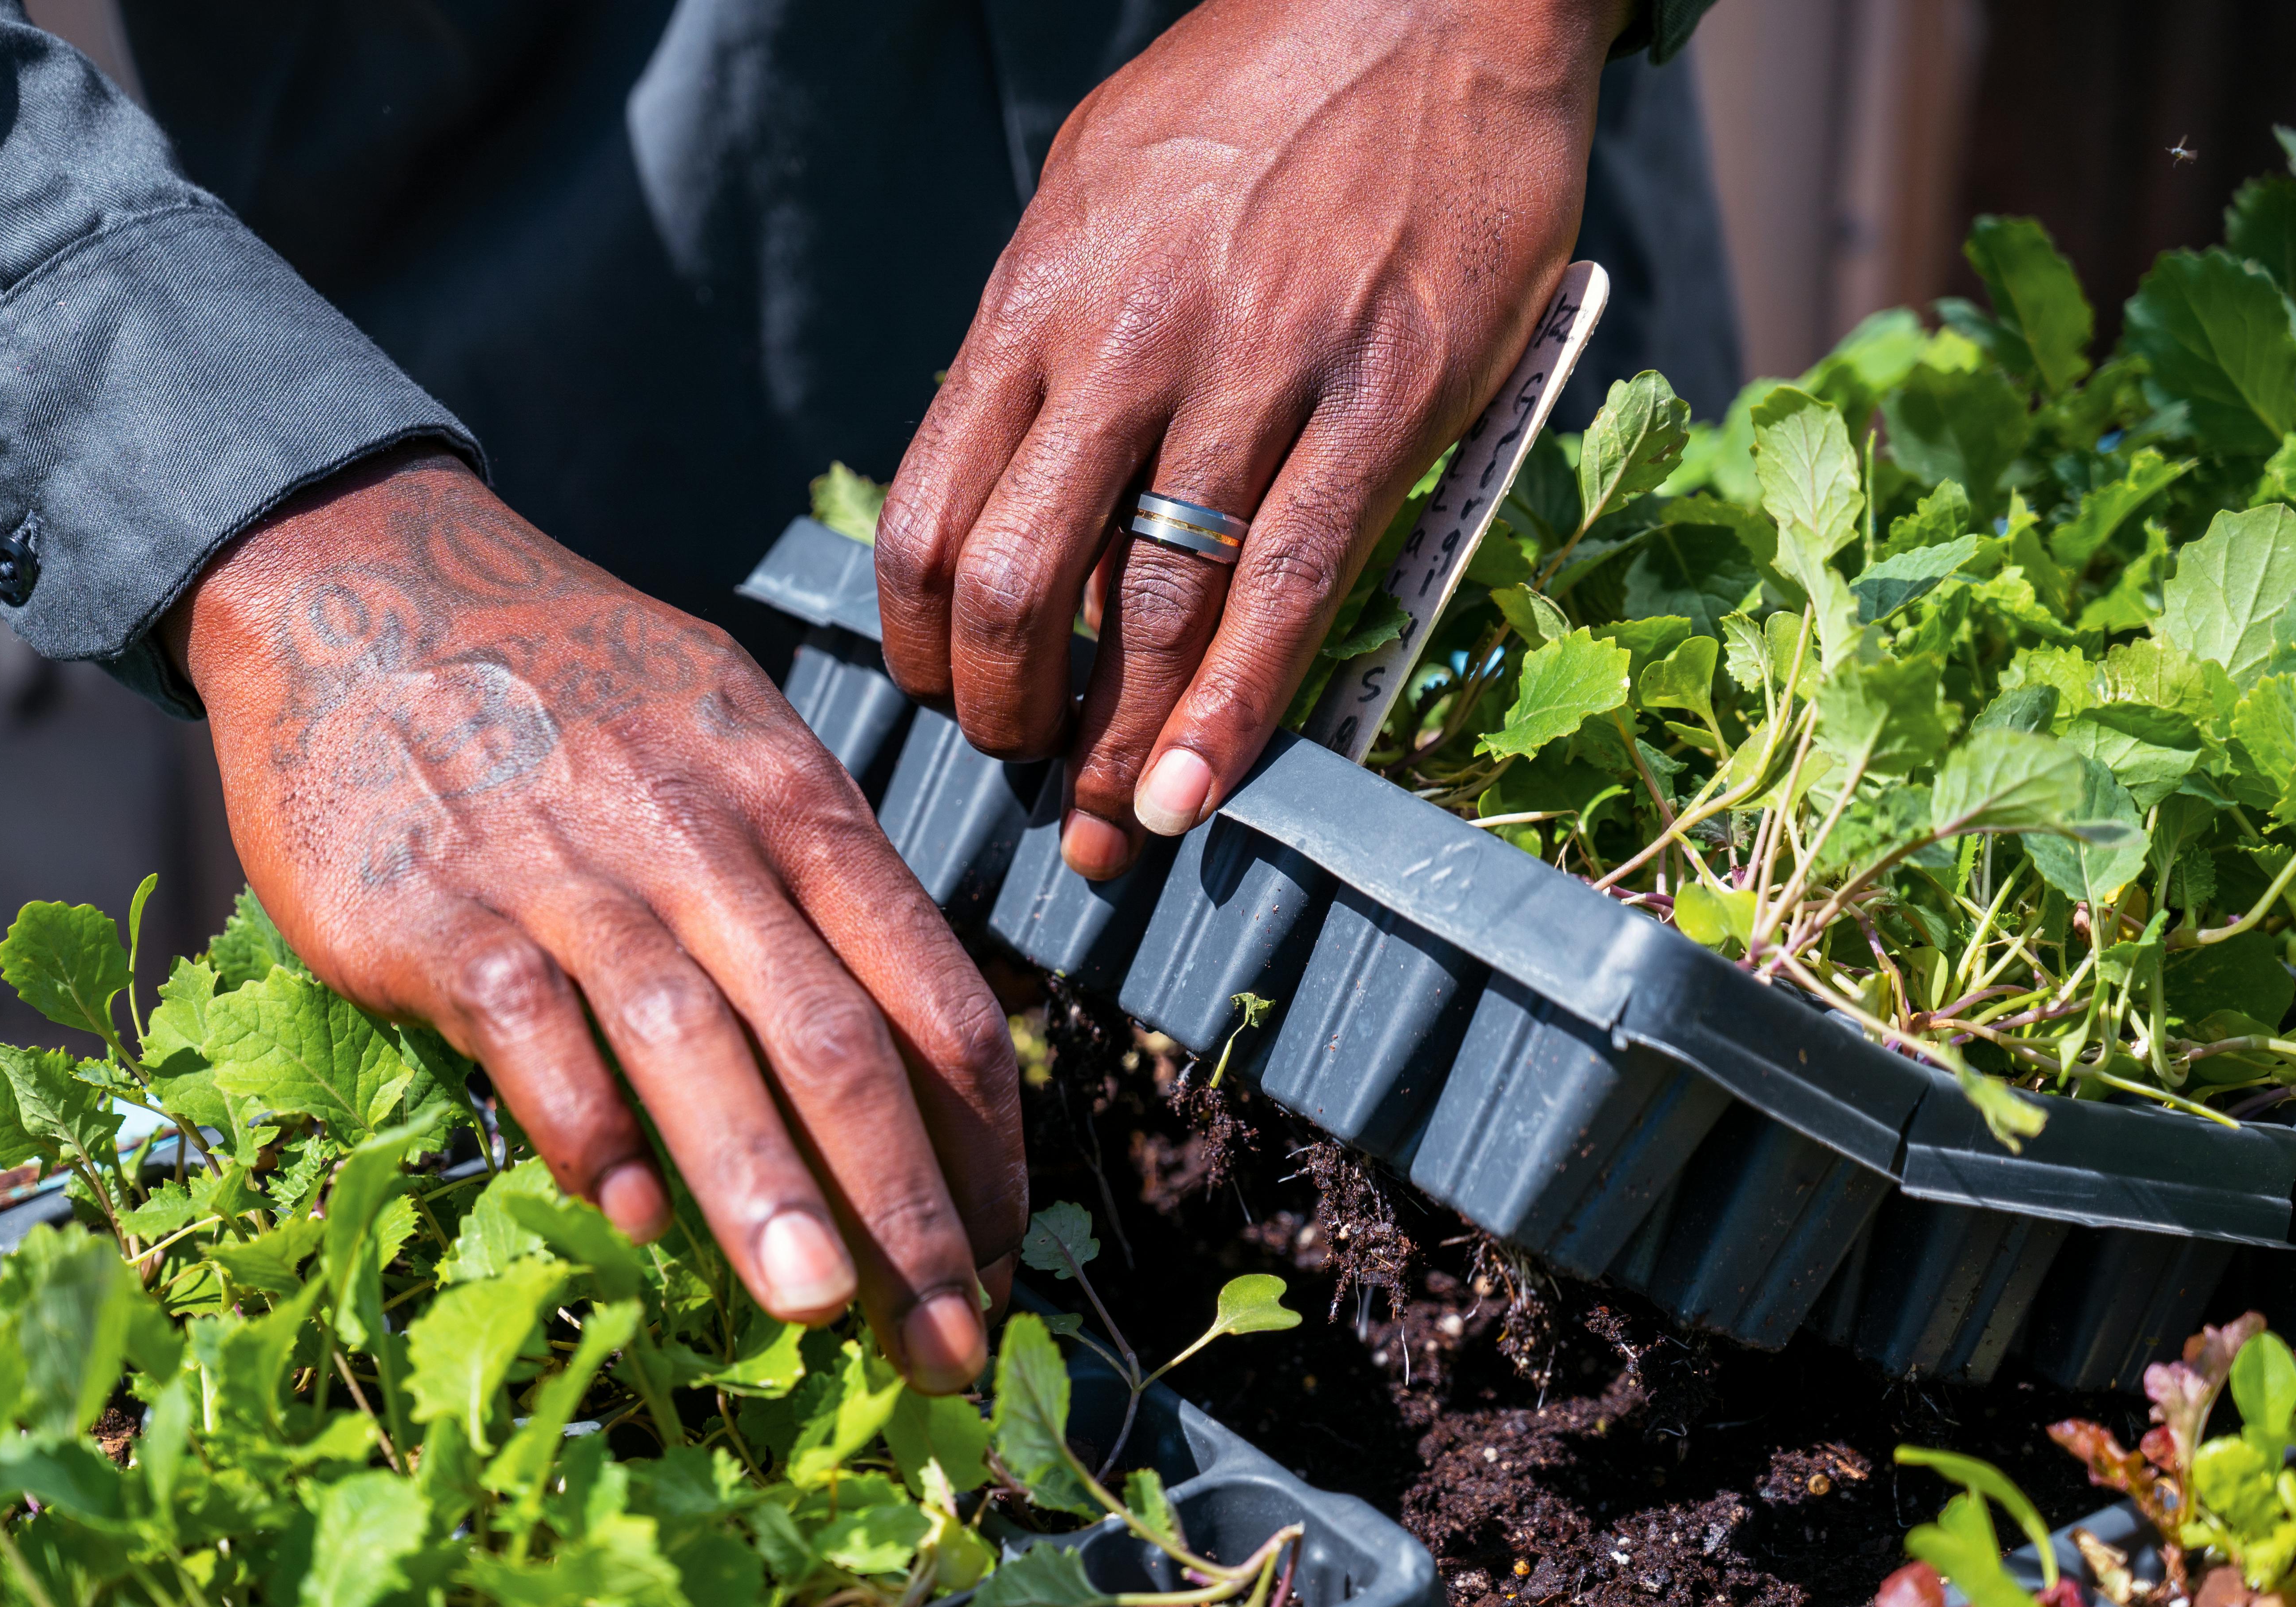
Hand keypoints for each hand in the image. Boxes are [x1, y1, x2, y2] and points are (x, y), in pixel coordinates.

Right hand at [165, 449, 1024, 1390]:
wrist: (362, 577)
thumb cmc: (572, 685)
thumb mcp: (730, 737)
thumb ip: (815, 880)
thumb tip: (901, 1051)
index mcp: (793, 798)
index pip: (932, 992)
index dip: (980, 1141)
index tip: (1002, 1255)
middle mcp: (698, 831)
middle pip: (836, 1039)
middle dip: (905, 1207)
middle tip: (947, 1345)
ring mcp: (564, 869)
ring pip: (693, 1042)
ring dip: (765, 1189)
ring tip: (822, 1317)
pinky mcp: (434, 907)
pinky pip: (530, 1031)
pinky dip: (587, 1128)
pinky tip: (631, 1223)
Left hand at [876, 0, 1626, 877]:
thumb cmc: (1255, 93)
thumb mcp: (1093, 187)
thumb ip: (1042, 333)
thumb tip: (1004, 463)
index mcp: (1037, 298)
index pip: (927, 514)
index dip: (918, 643)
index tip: (943, 695)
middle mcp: (1123, 343)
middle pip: (1011, 584)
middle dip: (1006, 715)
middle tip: (1030, 771)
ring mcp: (1253, 375)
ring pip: (1150, 608)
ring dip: (1122, 744)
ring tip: (1119, 824)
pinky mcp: (1377, 400)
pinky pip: (1290, 586)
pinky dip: (1237, 708)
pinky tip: (1203, 788)